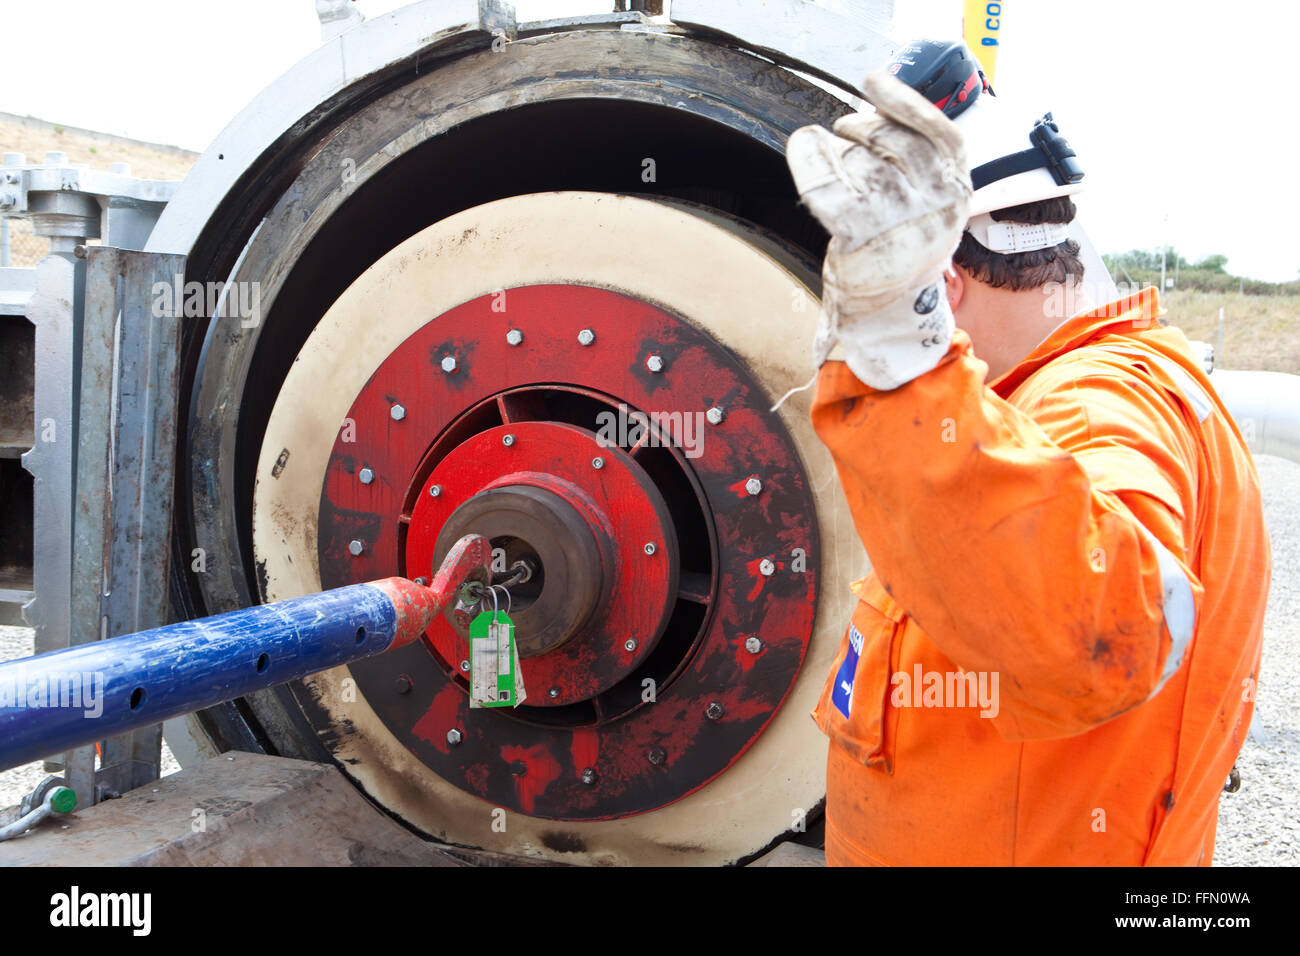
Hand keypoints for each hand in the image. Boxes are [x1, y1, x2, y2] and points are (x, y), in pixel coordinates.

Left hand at [786, 71, 971, 389]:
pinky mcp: (859, 238)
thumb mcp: (928, 207)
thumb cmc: (901, 253)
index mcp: (957, 193)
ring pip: (859, 161)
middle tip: (847, 128)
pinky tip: (803, 145)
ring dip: (837, 148)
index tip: (874, 80)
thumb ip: (915, 164)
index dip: (906, 102)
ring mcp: (897, 223)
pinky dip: (809, 159)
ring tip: (829, 150)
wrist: (890, 319)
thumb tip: (871, 113)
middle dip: (864, 127)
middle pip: (894, 141)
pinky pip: (827, 185)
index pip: (940, 134)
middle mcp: (934, 207)